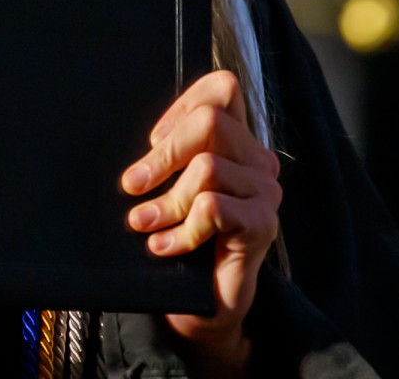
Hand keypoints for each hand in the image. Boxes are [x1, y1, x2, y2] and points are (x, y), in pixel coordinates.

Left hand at [121, 71, 281, 375]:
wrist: (203, 308)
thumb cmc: (183, 242)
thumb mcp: (170, 188)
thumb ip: (169, 156)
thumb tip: (145, 140)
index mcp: (237, 142)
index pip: (223, 89)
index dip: (182, 104)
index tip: (152, 140)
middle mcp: (257, 161)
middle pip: (210, 121)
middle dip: (163, 154)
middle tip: (133, 185)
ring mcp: (265, 192)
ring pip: (206, 167)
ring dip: (165, 201)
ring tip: (144, 224)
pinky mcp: (263, 224)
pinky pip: (212, 207)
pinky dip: (180, 229)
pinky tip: (164, 247)